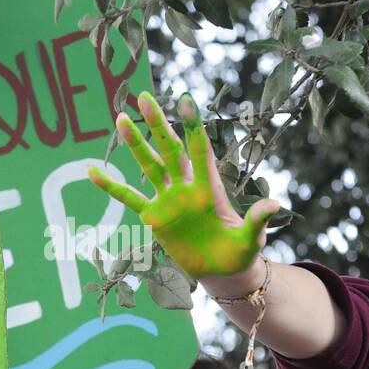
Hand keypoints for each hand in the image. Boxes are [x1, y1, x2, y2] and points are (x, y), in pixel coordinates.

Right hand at [87, 91, 280, 278]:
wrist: (223, 271)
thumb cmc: (240, 253)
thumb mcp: (250, 239)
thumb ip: (257, 221)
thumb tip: (275, 205)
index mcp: (210, 190)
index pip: (200, 152)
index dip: (193, 128)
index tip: (186, 100)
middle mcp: (187, 188)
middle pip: (170, 150)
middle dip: (157, 124)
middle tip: (143, 97)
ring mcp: (168, 200)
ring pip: (149, 166)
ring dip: (135, 144)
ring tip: (121, 118)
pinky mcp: (155, 217)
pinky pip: (129, 198)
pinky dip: (112, 186)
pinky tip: (93, 172)